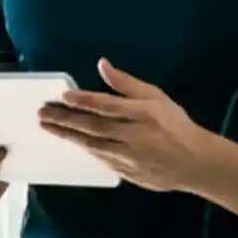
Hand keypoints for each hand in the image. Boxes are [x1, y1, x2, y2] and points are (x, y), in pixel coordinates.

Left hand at [38, 58, 213, 192]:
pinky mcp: (126, 172)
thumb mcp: (156, 97)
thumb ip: (127, 83)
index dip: (84, 100)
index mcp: (143, 113)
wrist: (194, 162)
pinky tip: (72, 141)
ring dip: (68, 135)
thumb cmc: (175, 124)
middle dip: (65, 119)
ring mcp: (129, 157)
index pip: (107, 105)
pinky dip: (85, 149)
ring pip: (92, 145)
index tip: (63, 96)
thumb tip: (102, 65)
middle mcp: (134, 136)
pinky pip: (100, 159)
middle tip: (43, 113)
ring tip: (49, 127)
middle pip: (93, 127)